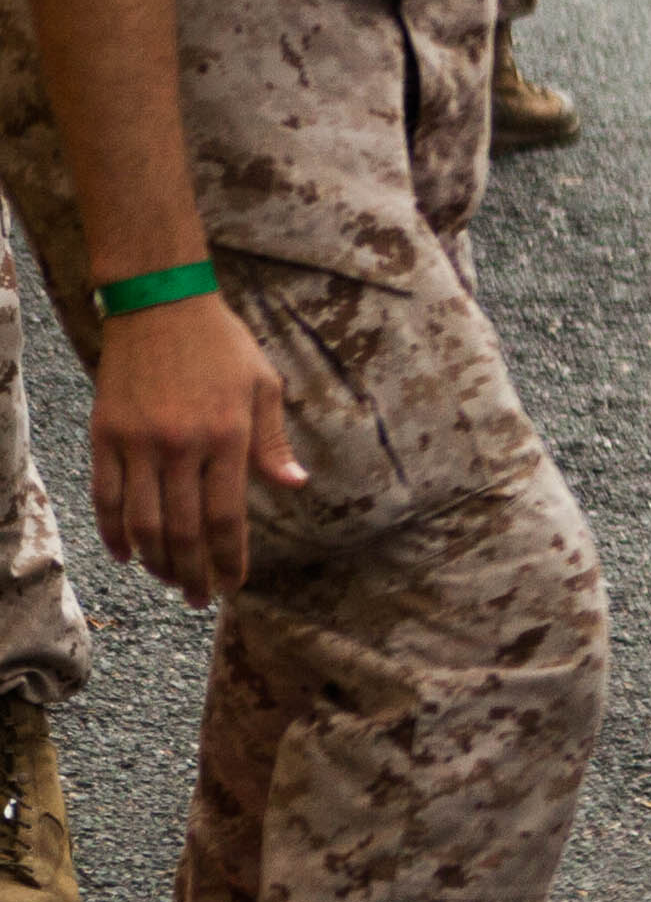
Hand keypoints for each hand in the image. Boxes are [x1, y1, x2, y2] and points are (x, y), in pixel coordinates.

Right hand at [88, 292, 299, 604]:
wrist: (159, 303)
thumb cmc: (221, 344)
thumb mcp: (264, 385)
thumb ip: (273, 441)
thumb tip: (294, 485)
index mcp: (228, 436)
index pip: (227, 518)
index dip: (229, 560)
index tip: (233, 585)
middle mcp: (181, 446)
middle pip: (184, 531)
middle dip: (192, 573)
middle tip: (199, 598)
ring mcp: (138, 442)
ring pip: (143, 522)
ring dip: (155, 560)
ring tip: (169, 581)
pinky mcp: (105, 435)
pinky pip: (107, 495)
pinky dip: (114, 531)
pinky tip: (126, 554)